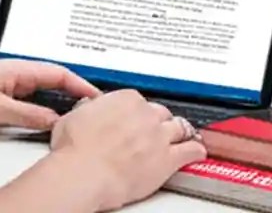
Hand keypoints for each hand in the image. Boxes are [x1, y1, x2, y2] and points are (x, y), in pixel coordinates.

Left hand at [0, 59, 100, 129]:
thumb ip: (28, 115)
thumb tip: (53, 120)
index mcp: (17, 69)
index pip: (60, 74)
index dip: (82, 85)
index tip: (98, 98)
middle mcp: (12, 72)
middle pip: (52, 81)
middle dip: (74, 94)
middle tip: (91, 110)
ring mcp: (3, 82)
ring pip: (38, 91)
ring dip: (56, 101)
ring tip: (71, 117)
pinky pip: (25, 99)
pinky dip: (38, 107)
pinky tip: (40, 120)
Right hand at [48, 89, 206, 210]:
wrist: (83, 173)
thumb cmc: (75, 149)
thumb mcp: (74, 116)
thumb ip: (89, 109)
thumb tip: (89, 107)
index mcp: (126, 99)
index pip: (140, 101)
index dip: (138, 112)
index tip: (135, 118)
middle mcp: (146, 115)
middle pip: (161, 113)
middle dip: (159, 121)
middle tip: (156, 129)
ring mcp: (159, 137)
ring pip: (180, 128)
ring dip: (181, 132)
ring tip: (183, 135)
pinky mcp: (168, 160)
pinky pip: (190, 151)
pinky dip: (196, 151)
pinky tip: (197, 152)